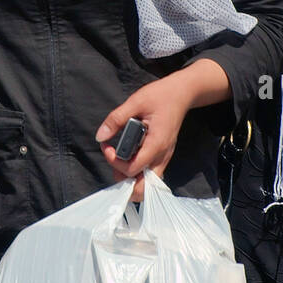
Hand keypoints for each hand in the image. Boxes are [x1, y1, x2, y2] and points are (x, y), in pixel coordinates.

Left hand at [95, 79, 191, 202]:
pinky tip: (129, 156)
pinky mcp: (163, 156)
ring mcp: (164, 158)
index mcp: (157, 144)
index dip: (115, 161)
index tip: (107, 146)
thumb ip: (116, 119)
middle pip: (143, 188)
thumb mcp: (136, 102)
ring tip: (119, 157)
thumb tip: (100, 136)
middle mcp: (162, 156)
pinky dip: (137, 172)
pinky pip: (149, 175)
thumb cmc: (162, 96)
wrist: (182, 94)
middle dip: (123, 180)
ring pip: (146, 184)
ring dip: (129, 178)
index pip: (133, 168)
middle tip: (113, 159)